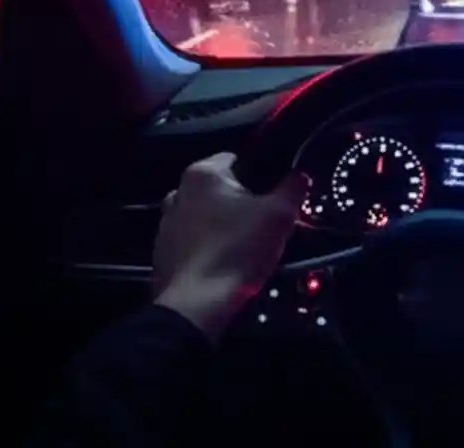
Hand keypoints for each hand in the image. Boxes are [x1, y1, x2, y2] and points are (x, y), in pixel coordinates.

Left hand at [153, 152, 306, 338]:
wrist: (197, 305)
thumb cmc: (237, 251)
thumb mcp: (279, 216)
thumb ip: (293, 188)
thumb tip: (300, 175)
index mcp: (202, 173)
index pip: (237, 158)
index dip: (261, 177)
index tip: (273, 199)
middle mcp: (177, 191)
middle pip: (221, 190)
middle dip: (242, 204)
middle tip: (263, 226)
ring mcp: (166, 222)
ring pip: (206, 216)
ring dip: (224, 226)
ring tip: (244, 249)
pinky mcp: (163, 251)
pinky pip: (193, 241)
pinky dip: (208, 247)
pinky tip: (224, 264)